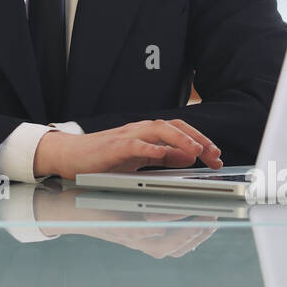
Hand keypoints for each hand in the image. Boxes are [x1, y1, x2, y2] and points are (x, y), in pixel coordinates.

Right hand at [33, 118, 222, 179]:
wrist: (70, 156)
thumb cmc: (102, 159)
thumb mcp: (139, 159)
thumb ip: (163, 157)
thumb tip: (188, 158)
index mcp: (147, 135)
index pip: (180, 131)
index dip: (201, 141)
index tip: (216, 157)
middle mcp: (140, 130)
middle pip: (174, 126)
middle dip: (198, 139)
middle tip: (214, 155)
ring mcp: (127, 136)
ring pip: (158, 130)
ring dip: (180, 139)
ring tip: (197, 151)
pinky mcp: (113, 146)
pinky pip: (135, 144)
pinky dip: (150, 148)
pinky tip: (163, 154)